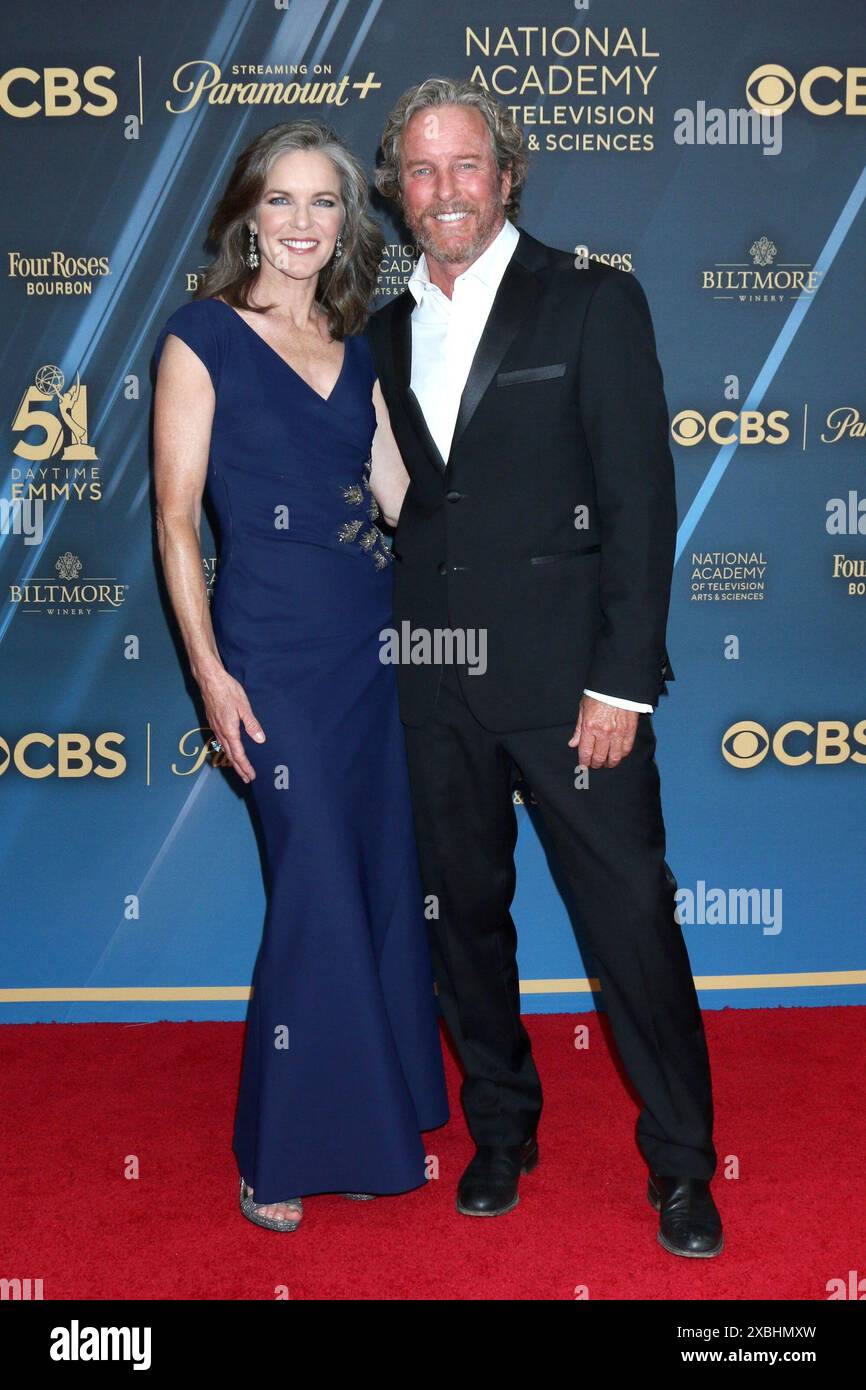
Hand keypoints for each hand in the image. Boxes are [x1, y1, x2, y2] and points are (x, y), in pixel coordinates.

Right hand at [198, 666, 264, 782]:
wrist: (209, 679)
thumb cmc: (228, 690)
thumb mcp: (244, 706)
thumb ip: (252, 724)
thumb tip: (260, 739)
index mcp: (229, 730)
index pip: (238, 754)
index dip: (245, 766)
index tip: (251, 776)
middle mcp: (220, 732)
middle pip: (230, 755)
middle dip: (239, 768)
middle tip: (247, 778)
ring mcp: (215, 727)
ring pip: (225, 749)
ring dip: (233, 761)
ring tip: (240, 769)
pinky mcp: (213, 722)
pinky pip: (221, 741)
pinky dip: (227, 750)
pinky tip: (230, 750)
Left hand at [568, 694, 637, 768]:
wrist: (617, 685)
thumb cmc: (598, 695)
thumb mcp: (583, 709)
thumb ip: (579, 729)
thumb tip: (573, 744)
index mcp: (590, 726)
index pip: (586, 752)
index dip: (584, 762)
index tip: (583, 765)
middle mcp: (604, 732)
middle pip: (599, 757)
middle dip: (596, 764)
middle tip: (595, 764)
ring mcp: (618, 733)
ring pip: (614, 757)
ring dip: (609, 763)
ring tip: (606, 763)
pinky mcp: (630, 731)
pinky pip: (626, 749)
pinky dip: (621, 755)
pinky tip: (618, 755)